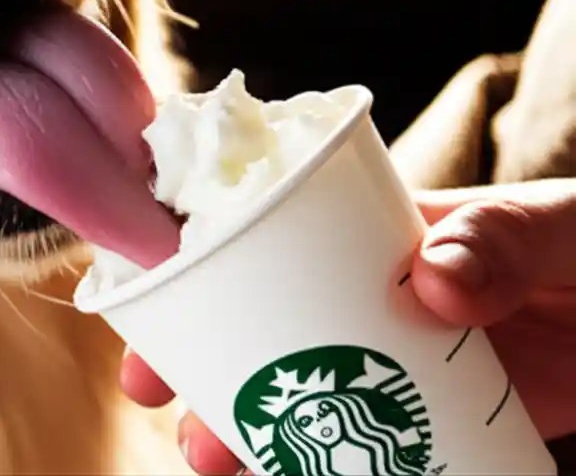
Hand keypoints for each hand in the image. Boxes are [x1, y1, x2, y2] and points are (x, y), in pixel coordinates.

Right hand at [122, 178, 575, 473]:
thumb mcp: (550, 225)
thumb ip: (499, 239)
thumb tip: (429, 282)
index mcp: (367, 232)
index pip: (257, 234)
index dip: (186, 264)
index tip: (141, 300)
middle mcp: (363, 297)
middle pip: (255, 327)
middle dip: (197, 365)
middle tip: (165, 404)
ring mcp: (392, 364)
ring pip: (295, 396)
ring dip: (247, 429)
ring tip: (221, 462)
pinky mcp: (429, 423)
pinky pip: (356, 452)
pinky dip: (316, 472)